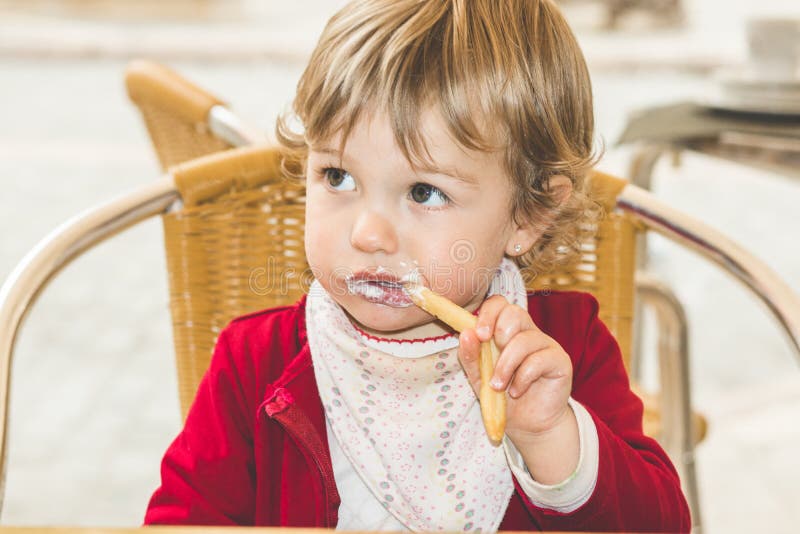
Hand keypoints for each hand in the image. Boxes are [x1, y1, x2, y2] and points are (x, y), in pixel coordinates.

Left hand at [458, 295, 578, 481]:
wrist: (527, 424)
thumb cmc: (503, 396)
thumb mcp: (479, 377)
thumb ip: (471, 356)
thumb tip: (466, 333)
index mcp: (507, 329)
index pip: (499, 304)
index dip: (488, 313)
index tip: (480, 335)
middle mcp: (528, 331)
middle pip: (514, 312)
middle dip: (498, 336)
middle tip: (492, 362)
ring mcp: (546, 344)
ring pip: (524, 340)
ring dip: (506, 366)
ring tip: (499, 386)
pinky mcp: (560, 361)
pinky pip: (539, 360)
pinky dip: (522, 378)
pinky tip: (517, 392)